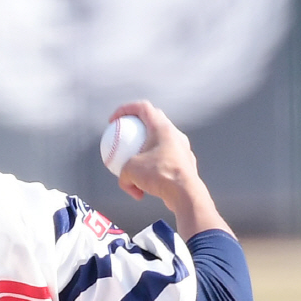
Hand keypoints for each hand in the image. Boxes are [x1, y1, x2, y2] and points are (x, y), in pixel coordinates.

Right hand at [108, 100, 231, 237]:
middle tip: (126, 139)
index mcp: (162, 128)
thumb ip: (123, 173)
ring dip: (146, 155)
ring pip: (161, 145)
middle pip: (153, 122)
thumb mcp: (130, 171)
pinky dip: (155, 171)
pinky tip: (146, 187)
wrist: (185, 193)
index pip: (142, 107)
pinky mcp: (186, 164)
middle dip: (137, 128)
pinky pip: (167, 163)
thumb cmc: (159, 175)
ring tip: (135, 170)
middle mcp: (175, 134)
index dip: (125, 109)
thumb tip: (124, 181)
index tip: (114, 121)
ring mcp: (183, 149)